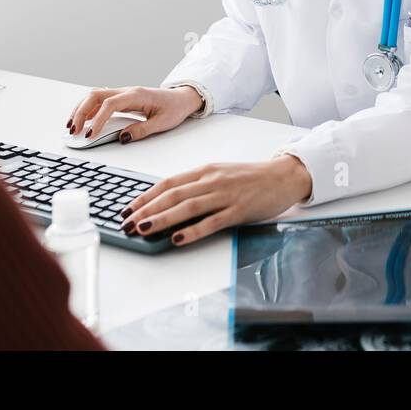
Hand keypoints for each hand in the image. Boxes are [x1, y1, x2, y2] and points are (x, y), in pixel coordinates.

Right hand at [66, 85, 201, 142]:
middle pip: (95, 95)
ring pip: (94, 96)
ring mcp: (123, 93)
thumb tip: (122, 138)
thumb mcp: (162, 123)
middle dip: (81, 112)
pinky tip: (83, 121)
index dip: (97, 119)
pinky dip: (88, 109)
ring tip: (72, 127)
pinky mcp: (121, 98)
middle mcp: (127, 91)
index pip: (110, 104)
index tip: (90, 134)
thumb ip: (142, 130)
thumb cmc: (174, 108)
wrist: (182, 98)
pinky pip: (100, 100)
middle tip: (73, 131)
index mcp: (137, 95)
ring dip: (81, 110)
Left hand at [121, 156, 312, 246]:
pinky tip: (178, 238)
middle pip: (172, 195)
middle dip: (146, 210)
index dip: (145, 196)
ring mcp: (225, 195)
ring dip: (162, 219)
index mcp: (205, 171)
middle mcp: (212, 181)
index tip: (128, 208)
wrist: (283, 175)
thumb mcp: (220, 174)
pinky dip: (193, 230)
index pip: (168, 183)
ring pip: (188, 207)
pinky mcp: (239, 211)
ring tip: (143, 229)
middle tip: (126, 223)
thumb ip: (197, 185)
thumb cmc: (250, 178)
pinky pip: (212, 221)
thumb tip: (168, 201)